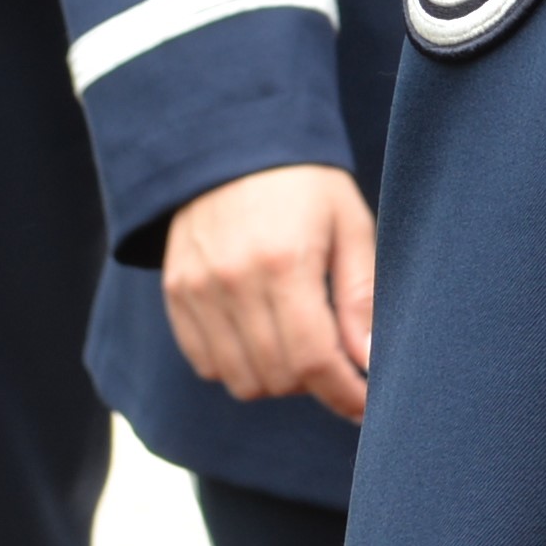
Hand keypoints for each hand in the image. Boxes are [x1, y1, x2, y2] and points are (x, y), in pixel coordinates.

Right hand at [162, 162, 374, 421]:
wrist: (233, 137)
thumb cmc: (305, 181)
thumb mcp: (349, 223)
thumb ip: (360, 295)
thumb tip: (370, 362)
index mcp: (285, 262)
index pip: (314, 360)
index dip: (344, 394)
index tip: (367, 407)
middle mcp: (234, 282)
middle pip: (277, 379)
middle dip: (315, 383)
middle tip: (337, 358)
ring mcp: (198, 290)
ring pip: (240, 381)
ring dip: (276, 378)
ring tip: (299, 341)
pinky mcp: (176, 294)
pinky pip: (206, 364)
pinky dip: (237, 365)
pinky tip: (261, 333)